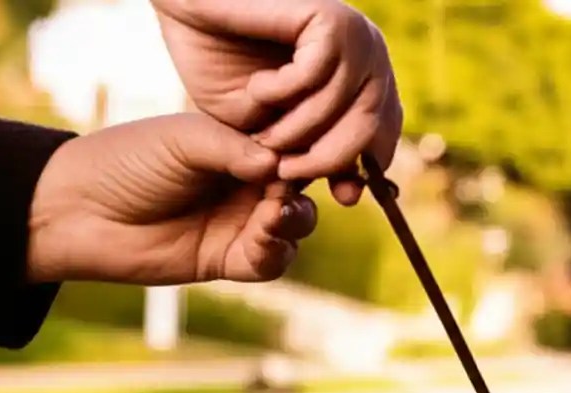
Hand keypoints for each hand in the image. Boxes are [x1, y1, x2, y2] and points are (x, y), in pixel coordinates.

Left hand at [26, 113, 316, 285]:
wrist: (79, 211)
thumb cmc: (127, 161)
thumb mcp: (183, 140)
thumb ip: (233, 148)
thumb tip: (279, 166)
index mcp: (240, 144)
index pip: (293, 145)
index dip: (308, 148)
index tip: (308, 147)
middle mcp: (246, 183)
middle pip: (302, 187)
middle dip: (306, 187)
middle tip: (288, 184)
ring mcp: (239, 222)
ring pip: (295, 225)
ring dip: (295, 219)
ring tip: (274, 212)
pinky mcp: (227, 260)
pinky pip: (270, 261)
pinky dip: (276, 250)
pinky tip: (263, 236)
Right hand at [151, 0, 402, 205]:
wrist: (186, 8)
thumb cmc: (223, 65)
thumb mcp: (269, 127)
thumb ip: (311, 155)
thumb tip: (353, 195)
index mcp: (364, 76)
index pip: (384, 134)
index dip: (362, 169)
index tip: (338, 196)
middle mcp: (370, 52)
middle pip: (370, 129)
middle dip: (324, 160)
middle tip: (282, 170)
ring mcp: (355, 33)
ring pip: (341, 108)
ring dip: (293, 133)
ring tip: (258, 131)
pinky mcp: (330, 17)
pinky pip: (314, 77)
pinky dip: (279, 93)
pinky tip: (256, 84)